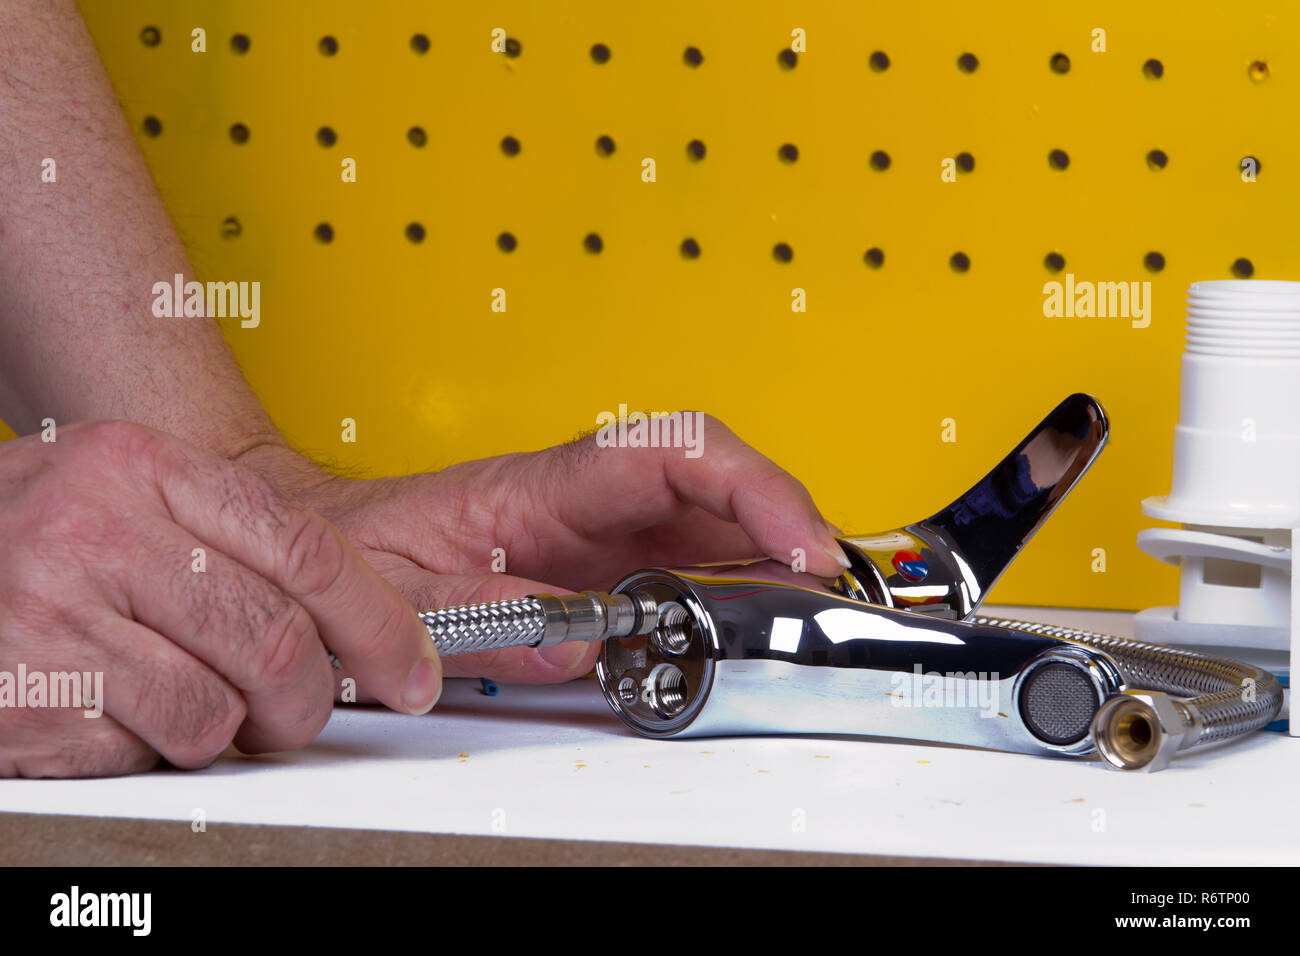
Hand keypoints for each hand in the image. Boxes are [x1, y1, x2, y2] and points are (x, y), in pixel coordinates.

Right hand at [0, 421, 440, 777]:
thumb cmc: (32, 532)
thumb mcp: (127, 495)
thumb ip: (230, 540)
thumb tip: (356, 621)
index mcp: (143, 469)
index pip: (304, 547)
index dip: (379, 619)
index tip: (413, 664)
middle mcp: (97, 533)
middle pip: (276, 640)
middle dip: (309, 697)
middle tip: (297, 710)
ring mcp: (52, 618)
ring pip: (215, 713)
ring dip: (223, 730)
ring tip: (180, 700)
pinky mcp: (24, 701)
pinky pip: (140, 753)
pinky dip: (145, 749)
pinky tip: (110, 710)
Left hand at [240, 413, 846, 685]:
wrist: (329, 545)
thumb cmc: (361, 552)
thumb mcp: (402, 595)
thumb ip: (488, 619)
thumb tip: (582, 641)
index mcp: (541, 486)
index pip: (670, 451)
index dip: (752, 486)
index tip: (800, 543)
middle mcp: (585, 494)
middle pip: (716, 475)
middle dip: (786, 519)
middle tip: (825, 588)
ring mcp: (601, 522)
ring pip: (717, 513)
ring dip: (773, 553)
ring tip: (803, 607)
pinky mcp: (606, 555)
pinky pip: (693, 553)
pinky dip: (739, 581)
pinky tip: (752, 616)